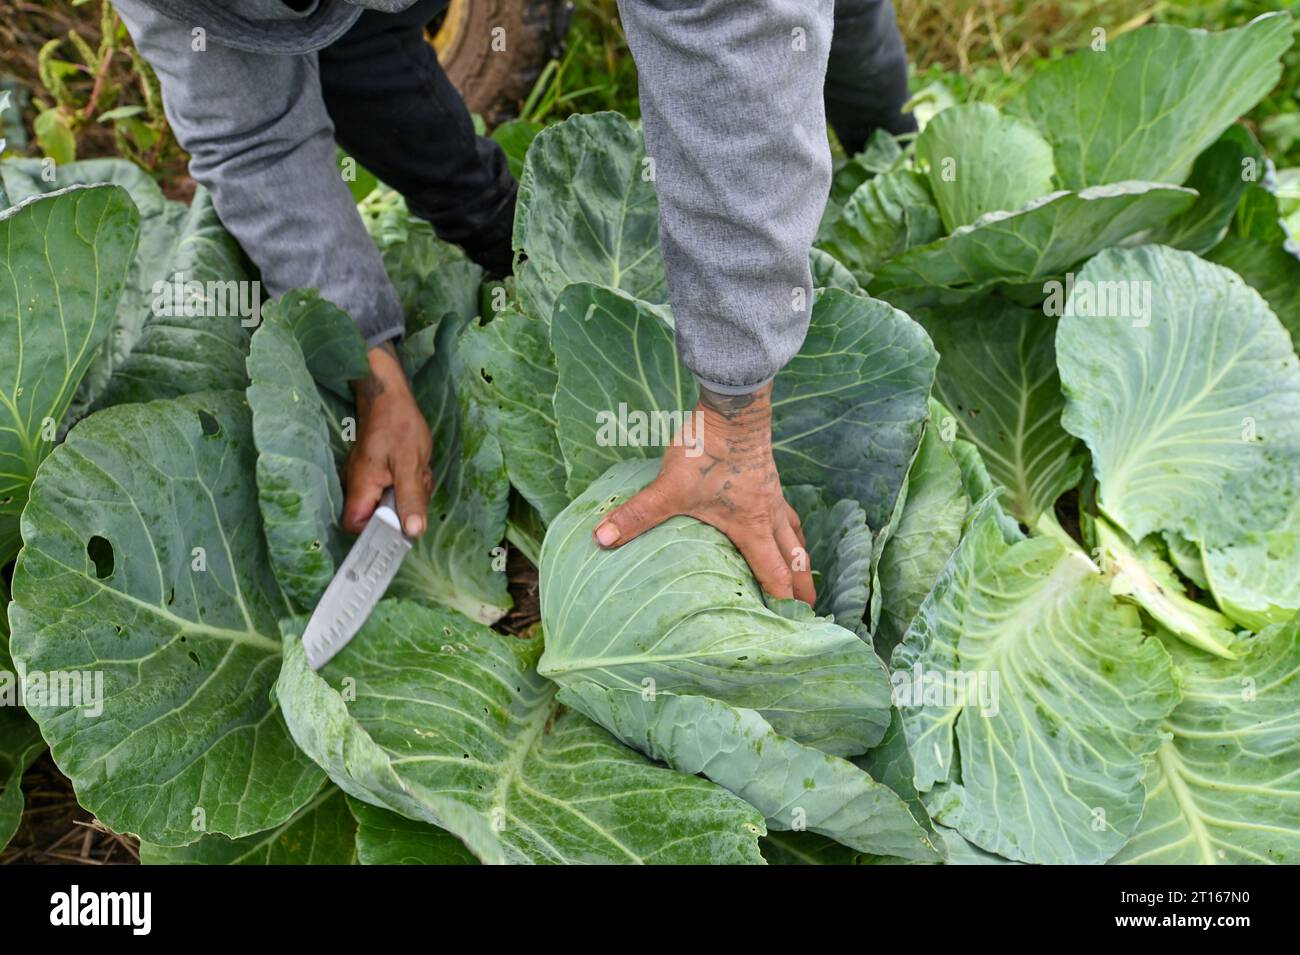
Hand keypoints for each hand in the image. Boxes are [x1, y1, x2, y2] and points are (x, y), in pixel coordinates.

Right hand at [344, 341, 433, 536]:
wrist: (389, 393)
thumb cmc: (397, 425)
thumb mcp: (409, 464)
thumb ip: (411, 498)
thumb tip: (413, 532)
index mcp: (360, 487)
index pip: (356, 526)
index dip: (377, 531)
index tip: (401, 524)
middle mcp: (358, 485)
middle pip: (380, 515)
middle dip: (405, 506)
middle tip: (419, 485)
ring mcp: (368, 477)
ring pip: (392, 500)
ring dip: (412, 490)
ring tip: (420, 470)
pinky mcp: (379, 470)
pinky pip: (395, 485)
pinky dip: (410, 479)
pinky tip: (419, 465)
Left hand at [593, 383, 814, 604]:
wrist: (732, 409)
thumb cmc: (707, 450)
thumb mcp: (668, 488)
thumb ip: (637, 514)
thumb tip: (601, 539)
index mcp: (751, 528)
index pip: (773, 574)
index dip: (783, 602)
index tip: (791, 625)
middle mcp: (769, 515)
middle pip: (794, 559)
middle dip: (801, 587)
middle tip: (810, 610)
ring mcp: (773, 495)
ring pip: (794, 534)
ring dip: (799, 556)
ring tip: (802, 572)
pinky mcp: (768, 477)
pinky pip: (786, 511)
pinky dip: (789, 527)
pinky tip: (780, 524)